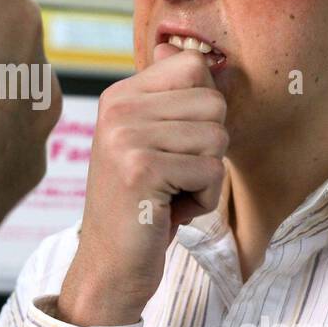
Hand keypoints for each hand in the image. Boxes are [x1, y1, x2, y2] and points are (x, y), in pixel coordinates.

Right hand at [58, 49, 226, 326]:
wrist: (110, 266)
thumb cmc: (144, 206)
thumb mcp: (154, 144)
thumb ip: (177, 104)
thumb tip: (212, 61)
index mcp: (120, 96)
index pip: (193, 66)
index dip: (204, 110)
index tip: (177, 146)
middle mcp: (117, 109)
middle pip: (213, 102)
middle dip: (209, 149)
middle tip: (173, 177)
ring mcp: (125, 136)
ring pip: (217, 138)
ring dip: (207, 177)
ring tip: (170, 194)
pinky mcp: (140, 168)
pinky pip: (211, 171)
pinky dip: (203, 201)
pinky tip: (170, 211)